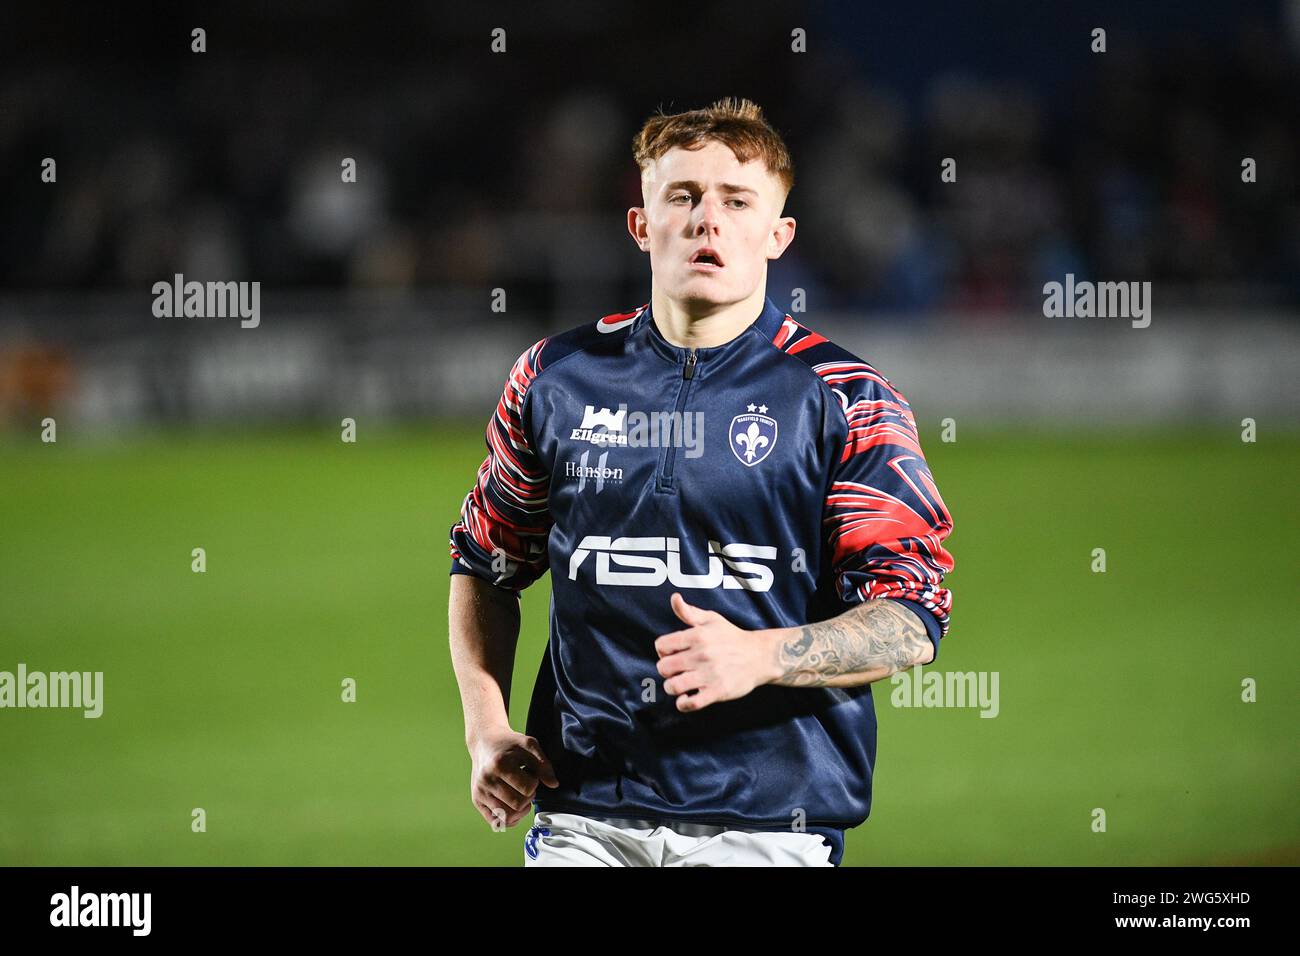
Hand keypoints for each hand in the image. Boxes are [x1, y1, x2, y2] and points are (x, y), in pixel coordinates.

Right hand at [467, 726, 558, 829]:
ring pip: (508, 817)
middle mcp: (486, 780)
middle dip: (528, 797)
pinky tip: (513, 806)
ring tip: (520, 795)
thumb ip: (543, 764)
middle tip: (525, 785)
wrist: (485, 742)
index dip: (534, 782)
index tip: (530, 773)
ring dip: (521, 810)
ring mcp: (480, 792)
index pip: (527, 788)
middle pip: (518, 804)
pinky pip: (496, 822)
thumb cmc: (509, 744)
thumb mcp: (529, 745)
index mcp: (499, 765)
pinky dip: (510, 819)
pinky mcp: (476, 800)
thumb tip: (554, 785)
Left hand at [654, 592, 770, 711]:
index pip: (661, 646)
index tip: (673, 654)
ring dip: (672, 687)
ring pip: (673, 686)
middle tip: (677, 670)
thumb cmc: (732, 637)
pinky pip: (691, 703)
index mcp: (697, 636)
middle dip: (666, 670)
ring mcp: (710, 674)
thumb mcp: (711, 619)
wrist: (760, 656)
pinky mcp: (718, 691)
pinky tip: (687, 697)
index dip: (663, 651)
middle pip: (663, 668)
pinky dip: (683, 703)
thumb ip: (689, 612)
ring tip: (680, 684)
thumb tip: (674, 598)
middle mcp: (702, 654)